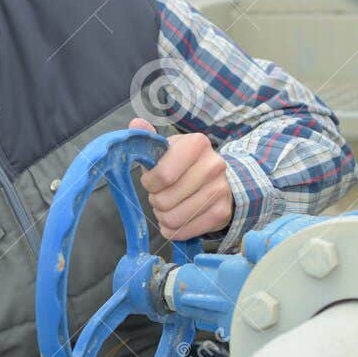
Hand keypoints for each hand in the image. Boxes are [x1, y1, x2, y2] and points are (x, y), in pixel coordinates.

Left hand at [127, 118, 234, 240]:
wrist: (219, 181)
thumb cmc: (184, 165)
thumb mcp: (168, 149)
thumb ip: (149, 138)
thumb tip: (135, 124)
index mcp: (197, 144)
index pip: (161, 175)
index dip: (149, 183)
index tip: (152, 181)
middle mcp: (213, 165)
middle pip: (165, 200)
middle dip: (156, 201)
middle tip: (162, 195)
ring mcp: (220, 190)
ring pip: (173, 218)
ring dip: (163, 217)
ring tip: (169, 207)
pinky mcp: (222, 213)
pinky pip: (184, 232)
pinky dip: (174, 230)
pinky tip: (178, 219)